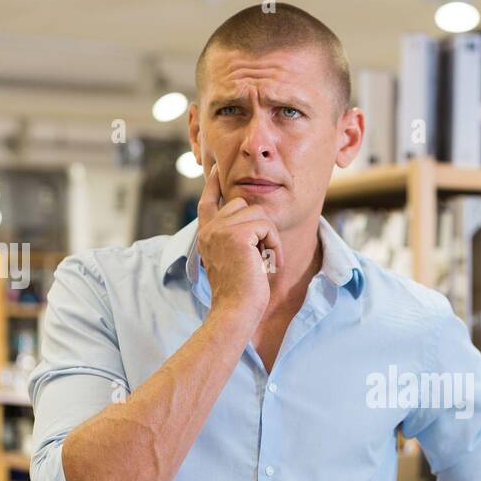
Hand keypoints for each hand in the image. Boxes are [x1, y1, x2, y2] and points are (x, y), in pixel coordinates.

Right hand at [195, 163, 283, 323]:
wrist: (235, 310)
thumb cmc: (239, 293)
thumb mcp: (233, 259)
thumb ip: (233, 238)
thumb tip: (249, 216)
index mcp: (206, 235)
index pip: (207, 202)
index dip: (212, 185)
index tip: (215, 171)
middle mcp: (210, 229)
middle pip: (242, 204)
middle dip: (259, 226)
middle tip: (262, 255)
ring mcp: (221, 230)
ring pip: (258, 214)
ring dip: (270, 238)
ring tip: (266, 261)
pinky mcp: (237, 235)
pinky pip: (266, 226)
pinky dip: (275, 244)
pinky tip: (270, 263)